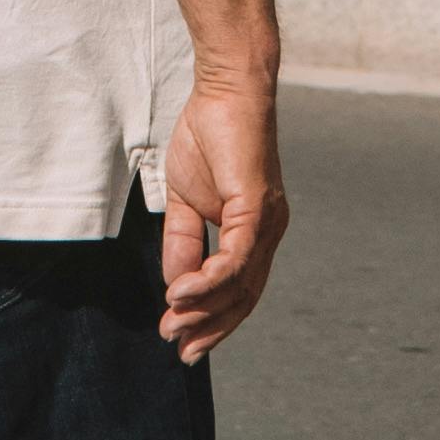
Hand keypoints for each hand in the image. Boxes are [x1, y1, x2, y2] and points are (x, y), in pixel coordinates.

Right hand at [156, 75, 284, 359]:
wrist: (226, 90)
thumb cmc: (208, 137)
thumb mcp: (184, 201)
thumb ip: (181, 243)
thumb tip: (173, 286)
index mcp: (253, 232)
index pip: (239, 290)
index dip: (213, 319)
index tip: (182, 341)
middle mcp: (268, 233)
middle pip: (244, 297)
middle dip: (211, 327)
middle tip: (178, 349)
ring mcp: (267, 221)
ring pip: (240, 283)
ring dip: (203, 309)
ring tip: (171, 324)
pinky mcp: (258, 206)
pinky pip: (236, 256)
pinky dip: (209, 279)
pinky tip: (181, 293)